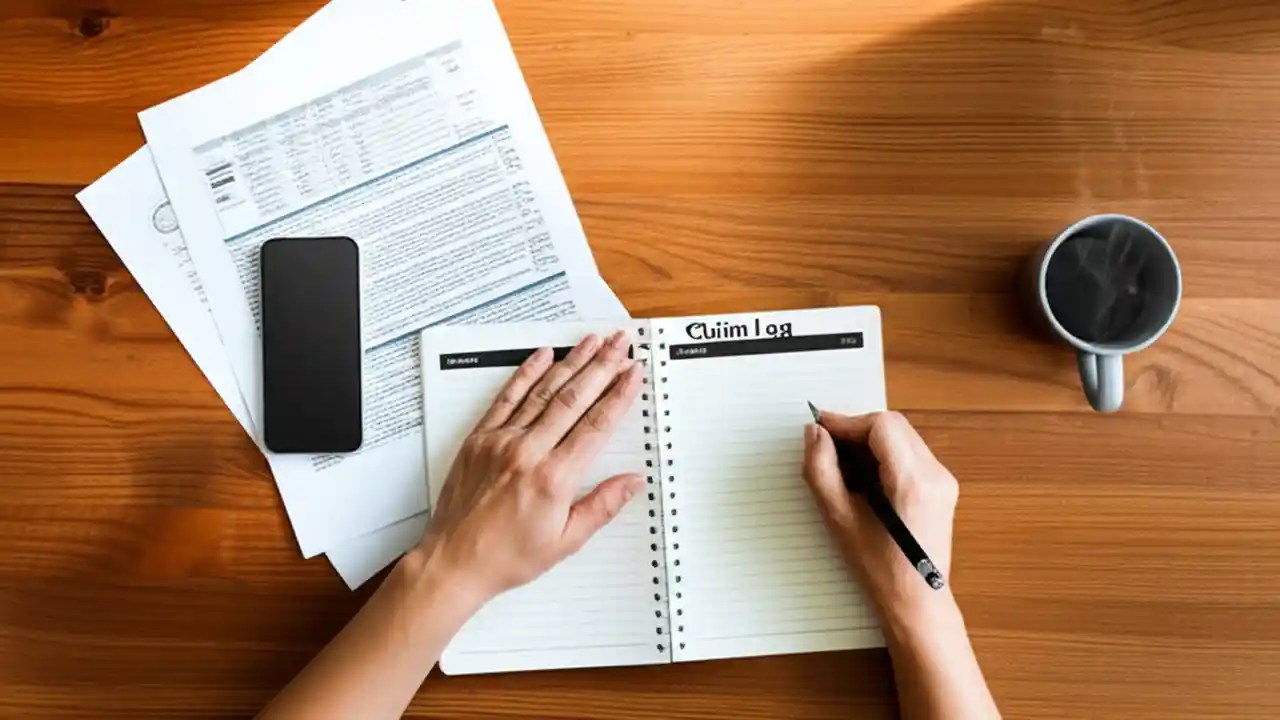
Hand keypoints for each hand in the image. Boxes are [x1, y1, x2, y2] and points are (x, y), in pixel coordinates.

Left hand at [416, 330, 643, 605]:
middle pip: (574, 399)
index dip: (618, 395)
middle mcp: (528, 453)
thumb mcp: (565, 541)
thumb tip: (632, 481)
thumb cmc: (506, 557)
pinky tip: (543, 355)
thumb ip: (602, 506)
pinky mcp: (479, 439)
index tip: (632, 373)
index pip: (596, 426)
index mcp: (554, 479)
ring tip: (592, 341)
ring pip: (543, 392)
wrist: (453, 561)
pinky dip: (526, 374)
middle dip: (602, 366)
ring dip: (571, 362)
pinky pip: (506, 398)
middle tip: (620, 344)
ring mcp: (501, 442)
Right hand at [802, 411, 958, 628]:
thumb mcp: (839, 519)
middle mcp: (935, 475)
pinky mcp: (942, 486)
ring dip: (869, 441)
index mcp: (913, 482)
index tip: (819, 428)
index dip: (846, 421)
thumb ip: (821, 470)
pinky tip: (863, 475)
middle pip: (893, 426)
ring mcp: (943, 480)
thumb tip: (814, 435)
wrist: (917, 600)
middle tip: (826, 444)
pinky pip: (910, 452)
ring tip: (842, 463)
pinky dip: (883, 453)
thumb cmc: (881, 569)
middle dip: (856, 429)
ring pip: (901, 436)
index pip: (880, 425)